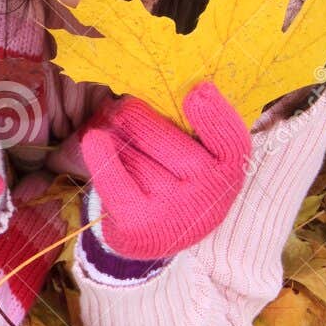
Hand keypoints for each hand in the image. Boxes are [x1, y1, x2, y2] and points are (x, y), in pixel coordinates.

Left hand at [78, 80, 249, 258]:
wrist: (155, 235)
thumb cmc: (176, 180)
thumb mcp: (196, 154)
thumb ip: (191, 127)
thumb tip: (173, 89)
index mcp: (228, 170)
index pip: (231, 143)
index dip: (216, 117)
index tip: (198, 89)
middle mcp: (208, 194)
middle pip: (166, 138)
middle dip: (137, 116)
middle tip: (122, 108)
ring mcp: (175, 210)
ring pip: (135, 153)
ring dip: (118, 139)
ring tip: (115, 139)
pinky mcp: (140, 224)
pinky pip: (116, 179)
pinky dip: (102, 156)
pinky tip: (94, 139)